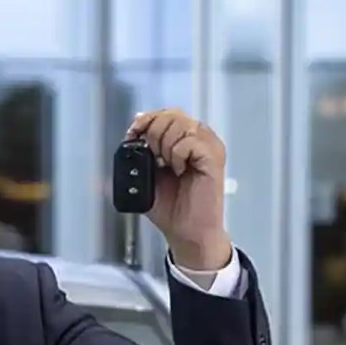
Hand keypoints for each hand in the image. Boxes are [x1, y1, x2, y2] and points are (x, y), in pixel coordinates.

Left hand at [125, 108, 231, 270]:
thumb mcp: (146, 175)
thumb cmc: (171, 207)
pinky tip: (178, 171)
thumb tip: (131, 132)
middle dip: (153, 133)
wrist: (185, 231)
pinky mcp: (214, 158)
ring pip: (181, 124)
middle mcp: (199, 139)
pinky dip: (176, 155)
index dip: (148, 119)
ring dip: (164, 144)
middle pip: (172, 114)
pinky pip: (189, 142)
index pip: (167, 113)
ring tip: (167, 166)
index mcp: (185, 139)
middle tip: (154, 157)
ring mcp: (209, 147)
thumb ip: (141, 153)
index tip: (134, 134)